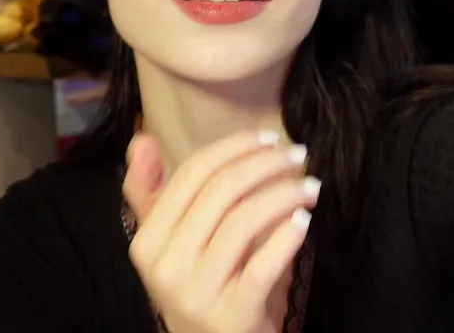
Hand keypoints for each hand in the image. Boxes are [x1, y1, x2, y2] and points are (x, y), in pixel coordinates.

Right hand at [124, 130, 318, 332]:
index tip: (271, 138)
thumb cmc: (198, 286)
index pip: (193, 174)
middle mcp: (165, 265)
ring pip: (243, 221)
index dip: (235, 147)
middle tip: (299, 155)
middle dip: (266, 164)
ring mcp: (196, 292)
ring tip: (311, 188)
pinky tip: (303, 222)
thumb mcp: (170, 244)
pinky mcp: (230, 314)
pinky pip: (262, 266)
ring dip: (284, 195)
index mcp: (148, 240)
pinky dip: (286, 239)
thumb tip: (143, 140)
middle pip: (221, 191)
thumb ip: (154, 195)